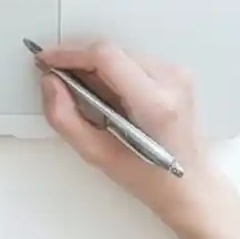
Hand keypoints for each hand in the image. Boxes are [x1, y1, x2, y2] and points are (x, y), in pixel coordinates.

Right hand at [37, 42, 209, 227]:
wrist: (192, 186)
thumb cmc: (153, 179)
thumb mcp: (99, 156)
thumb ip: (66, 118)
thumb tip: (50, 83)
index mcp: (155, 103)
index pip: (106, 56)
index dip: (69, 53)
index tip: (47, 60)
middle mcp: (171, 81)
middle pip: (111, 52)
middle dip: (79, 62)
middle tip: (58, 81)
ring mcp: (178, 74)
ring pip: (121, 54)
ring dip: (95, 68)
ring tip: (84, 94)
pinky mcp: (177, 73)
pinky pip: (133, 61)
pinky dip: (113, 73)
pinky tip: (107, 96)